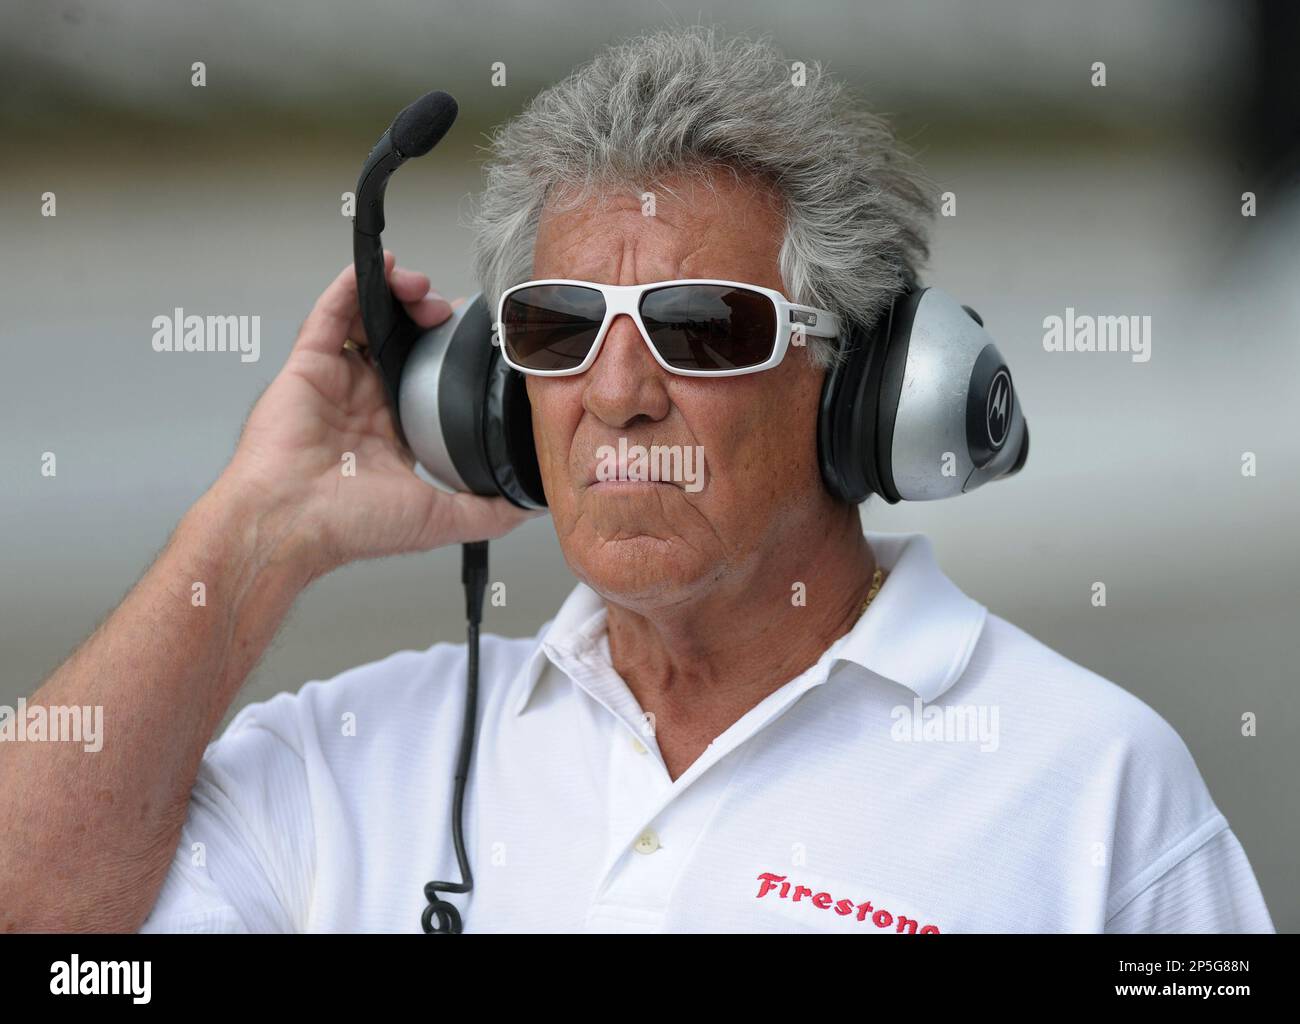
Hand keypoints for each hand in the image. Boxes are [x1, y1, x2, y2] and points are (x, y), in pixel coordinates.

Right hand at [217, 252, 539, 579]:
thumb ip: (487, 513)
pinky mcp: (308, 364)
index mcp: (392, 433)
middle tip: (450, 312)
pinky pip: (330, 313)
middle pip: (402, 341)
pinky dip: (352, 285)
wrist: (290, 521)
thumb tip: (529, 507)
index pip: (428, 379)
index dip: (451, 354)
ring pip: (370, 320)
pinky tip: (378, 269)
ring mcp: (336, 380)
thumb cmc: (346, 526)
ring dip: (399, 296)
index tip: (477, 340)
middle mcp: (364, 402)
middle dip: (429, 317)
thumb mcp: (438, 521)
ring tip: (420, 290)